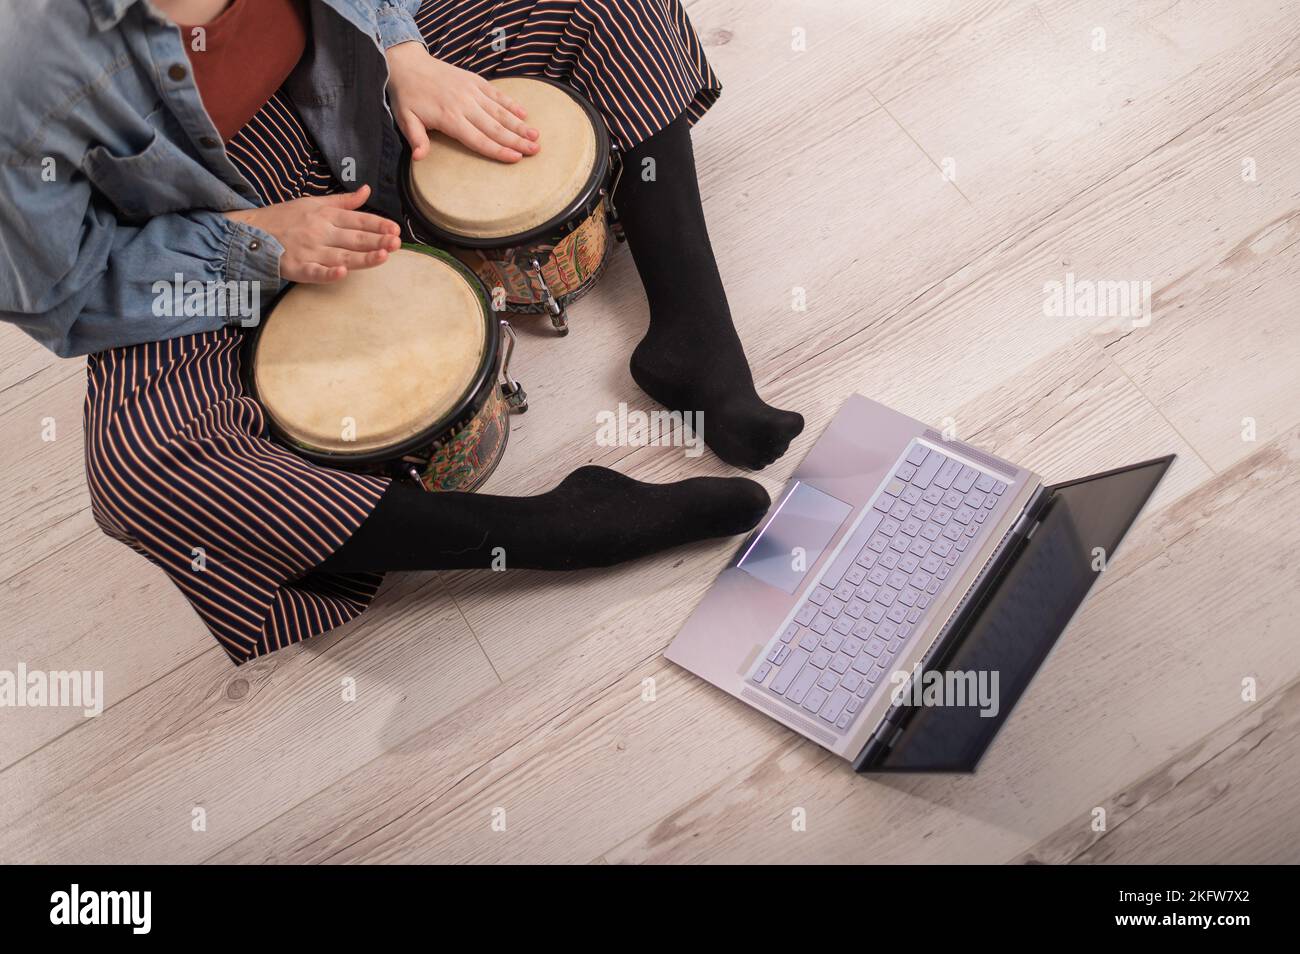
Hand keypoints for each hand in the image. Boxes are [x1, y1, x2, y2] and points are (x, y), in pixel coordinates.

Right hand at [224, 185, 401, 282]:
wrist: (250, 231)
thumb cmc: (284, 218)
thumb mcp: (313, 203)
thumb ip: (343, 201)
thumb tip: (367, 190)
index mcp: (325, 216)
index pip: (357, 220)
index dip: (377, 225)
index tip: (396, 229)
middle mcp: (320, 232)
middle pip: (353, 238)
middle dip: (377, 240)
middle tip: (397, 243)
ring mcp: (309, 250)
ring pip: (341, 255)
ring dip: (362, 257)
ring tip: (383, 256)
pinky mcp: (297, 267)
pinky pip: (315, 271)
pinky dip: (328, 272)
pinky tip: (342, 272)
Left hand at [385, 41, 539, 162]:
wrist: (408, 63)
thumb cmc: (407, 96)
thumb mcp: (405, 119)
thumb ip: (416, 139)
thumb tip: (419, 158)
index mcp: (450, 118)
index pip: (478, 139)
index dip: (498, 150)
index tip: (516, 158)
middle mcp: (465, 105)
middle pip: (495, 127)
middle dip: (517, 140)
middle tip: (535, 150)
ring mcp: (472, 91)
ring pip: (500, 111)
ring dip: (519, 124)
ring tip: (536, 135)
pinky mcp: (474, 80)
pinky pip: (496, 94)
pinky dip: (511, 103)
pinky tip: (523, 113)